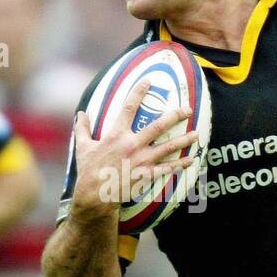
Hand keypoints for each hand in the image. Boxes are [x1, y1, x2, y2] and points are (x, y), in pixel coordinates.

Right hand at [70, 80, 199, 220]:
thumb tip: (81, 113)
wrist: (95, 195)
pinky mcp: (146, 175)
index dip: (139, 92)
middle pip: (157, 126)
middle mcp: (132, 144)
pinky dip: (179, 165)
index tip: (148, 81)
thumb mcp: (83, 146)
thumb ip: (83, 128)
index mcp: (116, 134)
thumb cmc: (88, 170)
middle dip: (174, 116)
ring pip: (167, 147)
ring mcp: (141, 160)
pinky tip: (190, 160)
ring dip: (183, 140)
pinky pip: (166, 169)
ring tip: (196, 134)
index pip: (129, 107)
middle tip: (187, 109)